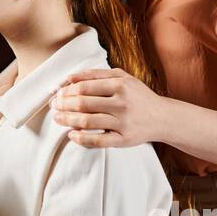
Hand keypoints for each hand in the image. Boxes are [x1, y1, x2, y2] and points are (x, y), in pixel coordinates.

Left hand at [52, 68, 167, 147]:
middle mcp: (122, 103)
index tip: (57, 94)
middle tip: (54, 106)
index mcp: (120, 85)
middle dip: (63, 105)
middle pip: (83, 104)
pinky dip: (81, 139)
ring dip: (67, 120)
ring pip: (87, 122)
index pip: (85, 87)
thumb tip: (70, 77)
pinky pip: (98, 141)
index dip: (67, 91)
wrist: (162, 118)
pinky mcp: (124, 140)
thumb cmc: (138, 96)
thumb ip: (96, 74)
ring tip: (57, 118)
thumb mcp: (122, 77)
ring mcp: (123, 123)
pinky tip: (72, 134)